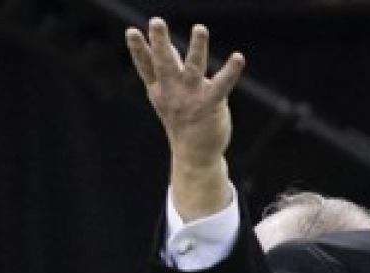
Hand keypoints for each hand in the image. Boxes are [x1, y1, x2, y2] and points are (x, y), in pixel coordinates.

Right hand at [126, 18, 243, 218]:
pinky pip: (221, 84)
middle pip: (164, 63)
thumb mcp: (168, 94)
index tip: (131, 31)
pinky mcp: (210, 103)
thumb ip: (168, 68)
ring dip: (197, 47)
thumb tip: (166, 46)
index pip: (146, 66)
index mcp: (159, 89)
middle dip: (160, 42)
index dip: (138, 49)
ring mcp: (191, 97)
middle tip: (156, 22)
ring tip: (200, 28)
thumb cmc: (182, 119)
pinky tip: (238, 57)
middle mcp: (173, 91)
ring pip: (193, 68)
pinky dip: (230, 71)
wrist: (194, 154)